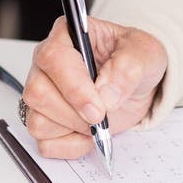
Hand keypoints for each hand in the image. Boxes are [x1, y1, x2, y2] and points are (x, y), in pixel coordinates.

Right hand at [22, 17, 166, 158]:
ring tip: (97, 122)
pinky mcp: (46, 120)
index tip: (98, 108)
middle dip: (74, 113)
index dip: (73, 87)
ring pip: (38, 121)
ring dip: (73, 129)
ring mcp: (43, 93)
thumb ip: (128, 67)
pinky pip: (45, 144)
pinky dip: (70, 146)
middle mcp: (47, 64)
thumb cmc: (134, 60)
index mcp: (67, 36)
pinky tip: (87, 134)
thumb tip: (107, 94)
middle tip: (102, 117)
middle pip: (38, 93)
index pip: (53, 58)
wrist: (138, 84)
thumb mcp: (144, 53)